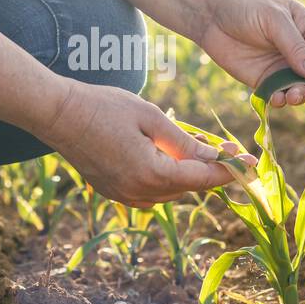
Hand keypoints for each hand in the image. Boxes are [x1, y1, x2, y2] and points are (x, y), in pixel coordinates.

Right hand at [36, 80, 254, 207]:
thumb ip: (183, 142)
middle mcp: (138, 193)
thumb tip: (214, 157)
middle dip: (208, 171)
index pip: (202, 179)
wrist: (56, 115)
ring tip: (199, 150)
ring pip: (169, 193)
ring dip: (185, 176)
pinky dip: (164, 179)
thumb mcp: (150, 118)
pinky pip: (149, 192)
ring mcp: (123, 196)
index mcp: (152, 174)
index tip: (248, 165)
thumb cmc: (104, 108)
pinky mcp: (112, 192)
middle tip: (227, 150)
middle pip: (187, 189)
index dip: (228, 172)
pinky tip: (168, 158)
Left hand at [195, 0, 304, 107]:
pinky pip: (284, 98)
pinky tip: (274, 97)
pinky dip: (283, 101)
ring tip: (289, 94)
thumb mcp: (273, 19)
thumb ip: (294, 46)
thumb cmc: (247, 7)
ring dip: (304, 97)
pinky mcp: (269, 83)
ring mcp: (289, 69)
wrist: (211, 15)